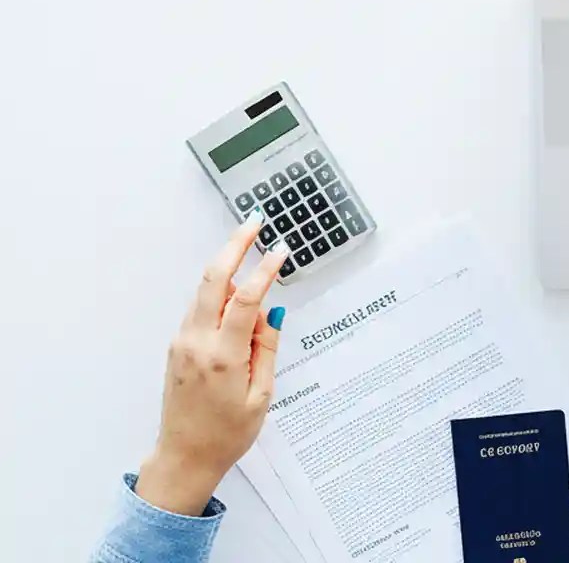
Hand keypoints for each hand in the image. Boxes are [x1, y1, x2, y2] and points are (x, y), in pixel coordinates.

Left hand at [134, 211, 289, 515]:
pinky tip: (236, 293)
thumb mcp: (261, 395)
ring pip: (203, 291)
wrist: (184, 457)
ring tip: (248, 248)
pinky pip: (199, 310)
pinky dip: (218, 293)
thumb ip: (267, 349)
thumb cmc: (227, 434)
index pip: (245, 299)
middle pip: (212, 279)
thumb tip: (273, 312)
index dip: (265, 270)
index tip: (281, 250)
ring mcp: (182, 343)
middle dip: (233, 246)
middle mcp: (197, 343)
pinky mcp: (177, 347)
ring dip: (225, 266)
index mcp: (223, 356)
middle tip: (253, 222)